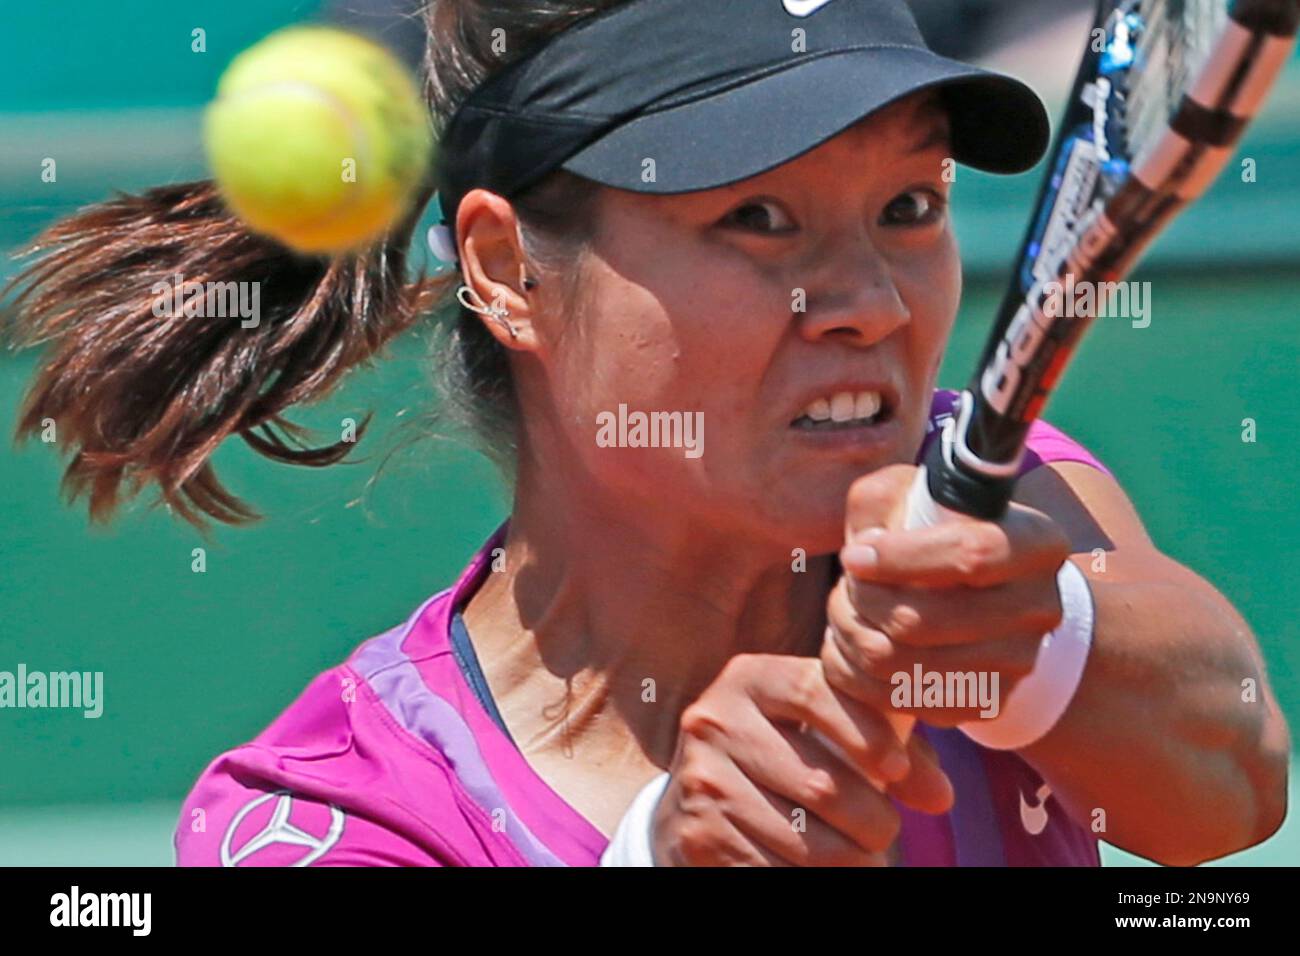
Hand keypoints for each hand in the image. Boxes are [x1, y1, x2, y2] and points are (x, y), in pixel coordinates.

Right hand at [651, 653, 953, 865]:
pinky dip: (812, 878)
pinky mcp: (697, 835)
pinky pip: (775, 870)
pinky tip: (821, 868)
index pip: (816, 692)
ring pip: (804, 840)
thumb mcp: (830, 731)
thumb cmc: (788, 754)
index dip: (868, 733)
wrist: (700, 798)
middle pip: (820, 782)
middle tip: (884, 831)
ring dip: (850, 859)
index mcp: (749, 678)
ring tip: (862, 855)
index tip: (896, 770)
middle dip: (872, 820)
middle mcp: (714, 722)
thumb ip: (891, 746)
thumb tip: (939, 796)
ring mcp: (701, 781)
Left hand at [821, 464, 1071, 728]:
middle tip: (846, 584)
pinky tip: (852, 644)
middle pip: (923, 621)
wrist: (982, 593)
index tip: (853, 555)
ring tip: (844, 611)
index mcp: (1036, 544)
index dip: (898, 558)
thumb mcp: (914, 494)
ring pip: (903, 665)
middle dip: (862, 601)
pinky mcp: (986, 702)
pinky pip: (903, 700)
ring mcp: (1018, 663)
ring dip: (853, 636)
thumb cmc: (937, 530)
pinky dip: (859, 674)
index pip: (968, 555)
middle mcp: (1039, 607)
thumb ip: (882, 500)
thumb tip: (864, 544)